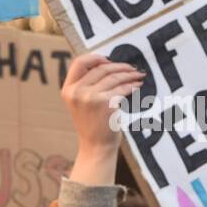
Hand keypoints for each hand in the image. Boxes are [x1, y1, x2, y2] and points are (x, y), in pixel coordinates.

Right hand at [62, 52, 143, 185]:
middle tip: (132, 68)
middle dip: (119, 66)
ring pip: (113, 77)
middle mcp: (77, 91)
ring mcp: (90, 97)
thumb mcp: (80, 103)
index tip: (108, 60)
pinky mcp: (105, 103)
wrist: (96, 148)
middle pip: (100, 68)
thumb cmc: (92, 125)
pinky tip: (137, 86)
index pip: (79, 63)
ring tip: (138, 75)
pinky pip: (122, 89)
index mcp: (68, 89)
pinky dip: (132, 86)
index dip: (95, 58)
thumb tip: (107, 64)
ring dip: (129, 74)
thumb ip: (86, 85)